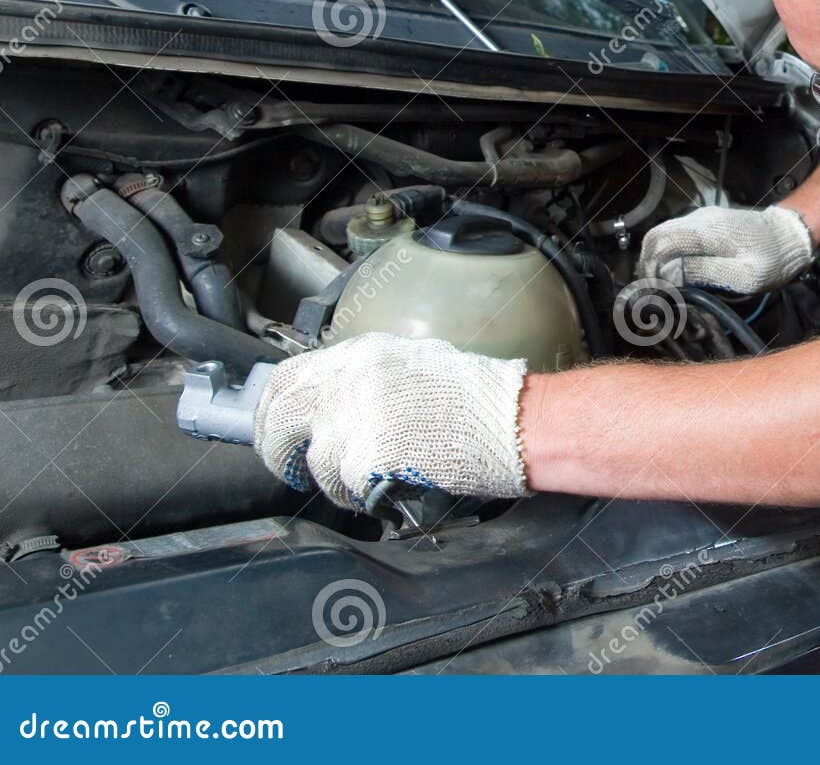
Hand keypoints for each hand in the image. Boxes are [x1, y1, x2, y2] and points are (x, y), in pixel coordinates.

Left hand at [253, 332, 528, 510]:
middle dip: (279, 449)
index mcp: (365, 354)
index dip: (273, 410)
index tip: (274, 429)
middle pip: (282, 416)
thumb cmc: (482, 400)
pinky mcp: (367, 456)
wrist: (516, 421)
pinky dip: (359, 495)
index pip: (289, 376)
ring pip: (315, 459)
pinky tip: (386, 490)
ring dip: (334, 479)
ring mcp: (356, 418)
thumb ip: (368, 378)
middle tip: (291, 467)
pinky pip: (343, 486)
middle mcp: (352, 379)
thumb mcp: (416, 366)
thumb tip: (333, 401)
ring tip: (367, 481)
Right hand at [637, 205, 813, 293]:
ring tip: (659, 286)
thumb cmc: (774, 258)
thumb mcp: (745, 275)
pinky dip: (667, 253)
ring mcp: (702, 219)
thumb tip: (670, 275)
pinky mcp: (706, 223)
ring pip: (663, 235)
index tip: (653, 292)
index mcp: (708, 231)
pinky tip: (672, 273)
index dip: (650, 269)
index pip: (661, 244)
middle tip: (652, 292)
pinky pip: (676, 235)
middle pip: (656, 237)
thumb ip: (706, 273)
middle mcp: (700, 219)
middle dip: (648, 264)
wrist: (792, 236)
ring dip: (655, 259)